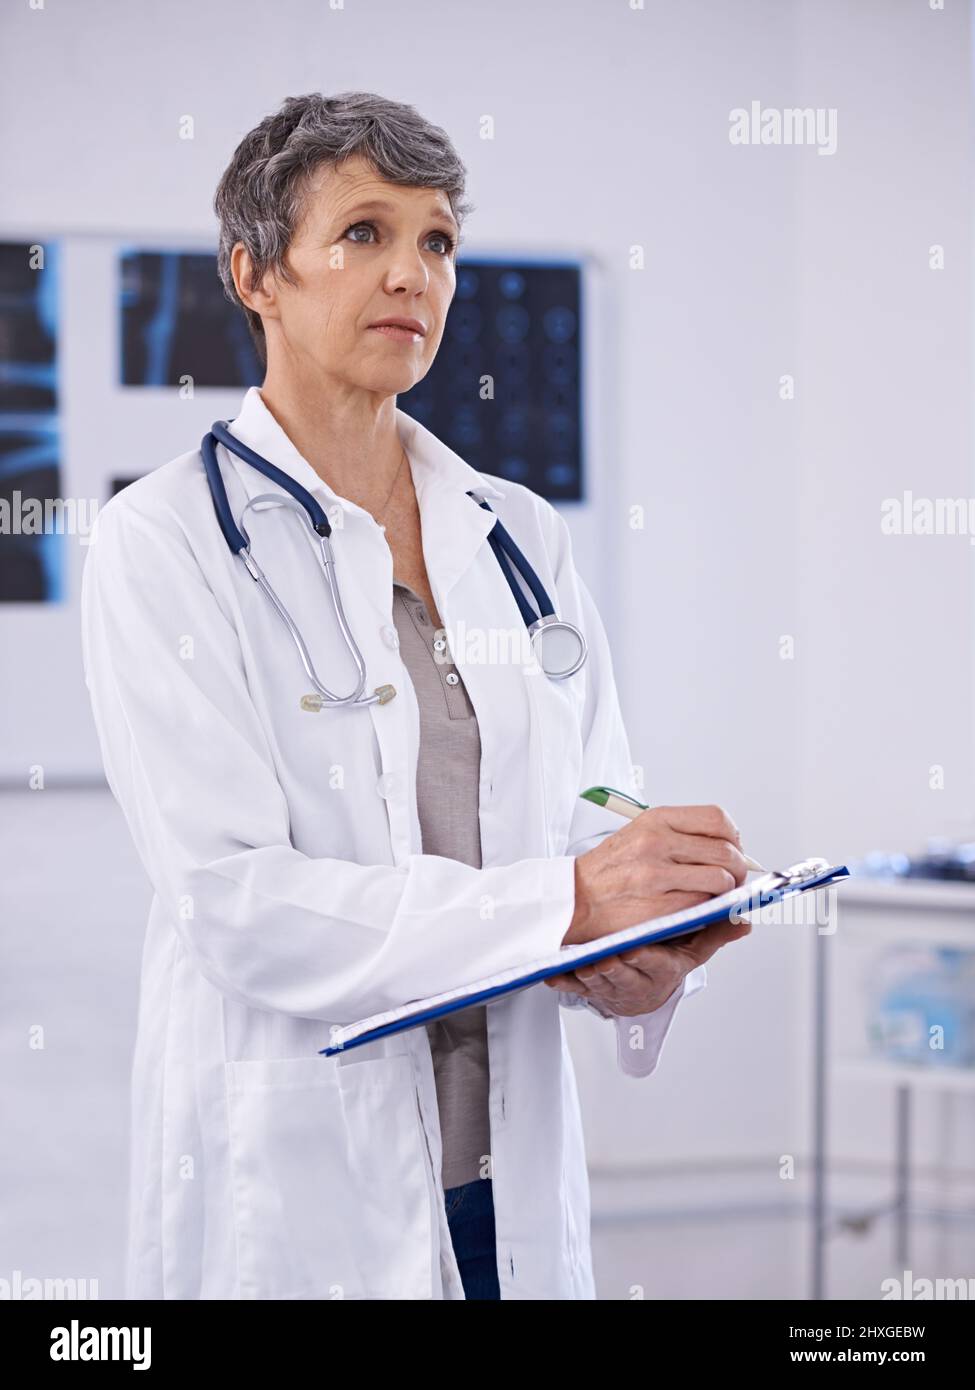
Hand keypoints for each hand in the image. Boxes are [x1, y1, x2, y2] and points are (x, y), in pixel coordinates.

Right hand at [545, 803, 751, 1014]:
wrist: (574, 899)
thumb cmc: (609, 870)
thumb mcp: (640, 834)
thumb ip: (680, 836)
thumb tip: (728, 846)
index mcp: (656, 820)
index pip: (717, 819)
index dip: (734, 837)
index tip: (733, 849)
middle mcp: (657, 842)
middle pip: (726, 851)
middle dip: (738, 869)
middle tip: (732, 880)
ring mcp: (657, 874)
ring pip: (721, 879)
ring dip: (726, 892)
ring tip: (715, 896)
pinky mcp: (659, 905)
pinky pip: (704, 905)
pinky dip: (708, 909)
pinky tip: (697, 908)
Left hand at [545, 916, 750, 1014]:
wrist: (635, 985)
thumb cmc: (663, 960)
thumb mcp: (691, 949)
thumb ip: (714, 932)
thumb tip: (744, 921)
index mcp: (662, 970)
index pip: (655, 966)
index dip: (643, 960)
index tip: (634, 950)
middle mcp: (635, 981)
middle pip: (622, 976)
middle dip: (611, 969)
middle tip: (601, 957)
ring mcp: (608, 985)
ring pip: (595, 981)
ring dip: (586, 973)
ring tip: (579, 959)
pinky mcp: (584, 986)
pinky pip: (570, 986)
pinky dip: (562, 981)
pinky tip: (552, 975)